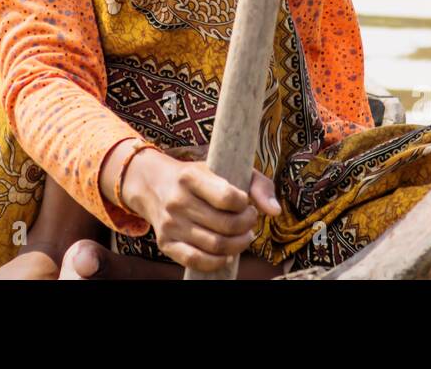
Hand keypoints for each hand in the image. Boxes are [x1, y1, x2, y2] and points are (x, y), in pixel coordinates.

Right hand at [121, 145, 282, 272]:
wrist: (154, 184)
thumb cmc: (199, 177)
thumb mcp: (225, 168)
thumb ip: (257, 184)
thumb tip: (275, 211)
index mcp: (190, 176)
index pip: (228, 197)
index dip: (245, 205)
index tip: (246, 203)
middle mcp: (177, 200)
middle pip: (226, 225)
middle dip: (247, 226)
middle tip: (249, 221)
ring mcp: (170, 224)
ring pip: (215, 245)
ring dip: (238, 245)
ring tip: (243, 236)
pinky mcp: (165, 243)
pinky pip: (195, 260)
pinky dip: (217, 262)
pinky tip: (227, 254)